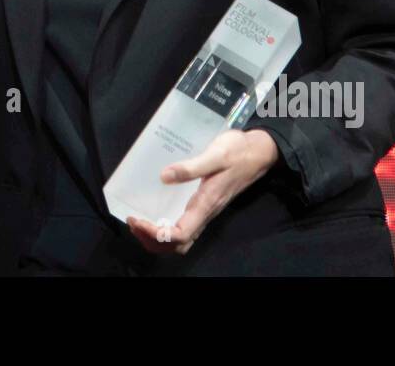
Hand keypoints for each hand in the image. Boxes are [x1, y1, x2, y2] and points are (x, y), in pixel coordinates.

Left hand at [126, 128, 279, 255]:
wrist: (260, 152)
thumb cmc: (238, 151)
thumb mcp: (215, 154)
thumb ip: (191, 167)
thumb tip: (164, 177)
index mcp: (206, 204)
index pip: (178, 234)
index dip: (155, 233)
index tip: (137, 219)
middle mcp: (205, 213)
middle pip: (178, 244)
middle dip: (153, 240)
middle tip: (134, 223)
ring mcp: (206, 211)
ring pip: (182, 239)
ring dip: (158, 237)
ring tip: (141, 222)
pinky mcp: (206, 205)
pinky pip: (185, 227)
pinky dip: (167, 228)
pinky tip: (156, 212)